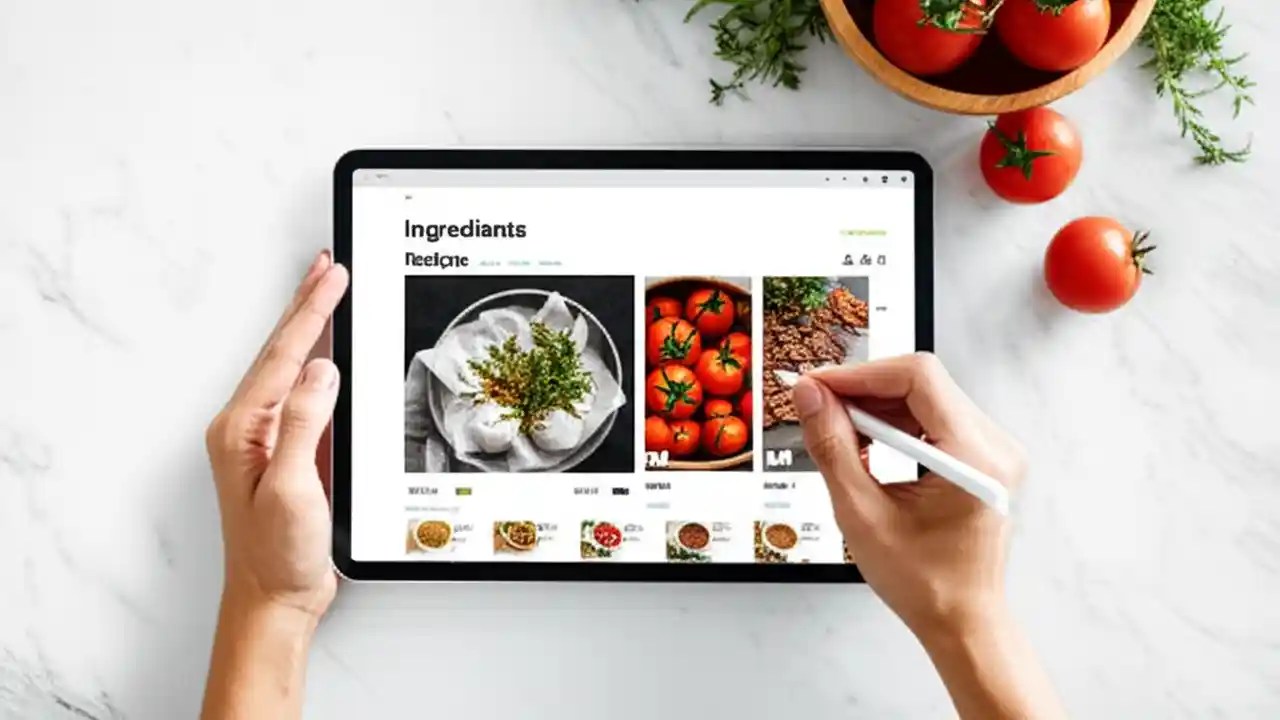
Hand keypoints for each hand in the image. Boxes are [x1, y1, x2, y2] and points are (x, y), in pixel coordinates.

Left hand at [205, 250, 348, 618]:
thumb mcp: (291, 488)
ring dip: (311, 328)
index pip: (283, 356)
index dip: (312, 312)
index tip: (333, 278)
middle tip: (327, 266)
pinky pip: (302, 394)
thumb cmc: (276, 556)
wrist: (273, 599)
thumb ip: (302, 424)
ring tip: (327, 293)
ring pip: (289, 367)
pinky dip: (318, 363)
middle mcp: (246, 428)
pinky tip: (330, 353)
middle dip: (306, 304)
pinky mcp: (285, 453)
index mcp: (241, 430)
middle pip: (280, 351)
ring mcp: (264, 440)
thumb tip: (319, 369)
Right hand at [792, 353, 1025, 638]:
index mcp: (974, 458)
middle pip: (922, 382)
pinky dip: (895, 424)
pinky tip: (865, 443)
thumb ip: (832, 446)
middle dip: (864, 390)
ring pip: (926, 397)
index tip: (817, 385)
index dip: (860, 374)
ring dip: (877, 407)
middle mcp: (994, 446)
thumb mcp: (862, 513)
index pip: (917, 378)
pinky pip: (934, 418)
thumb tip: (809, 395)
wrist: (961, 620)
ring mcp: (992, 451)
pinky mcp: (981, 458)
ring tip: (838, 430)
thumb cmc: (924, 582)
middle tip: (817, 405)